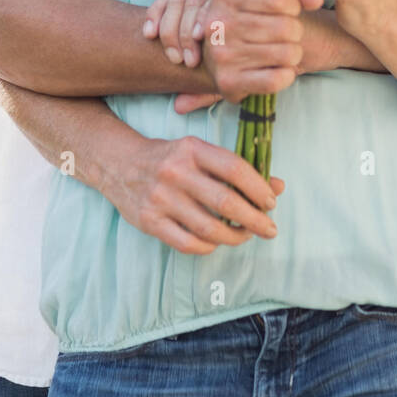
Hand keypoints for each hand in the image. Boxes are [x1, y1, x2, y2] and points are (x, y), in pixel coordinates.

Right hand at [107, 134, 285, 254]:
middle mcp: (176, 173)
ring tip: (245, 236)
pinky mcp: (150, 221)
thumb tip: (277, 186)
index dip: (259, 188)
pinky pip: (188, 243)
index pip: (235, 169)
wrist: (119, 164)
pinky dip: (209, 247)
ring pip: (209, 229)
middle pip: (226, 203)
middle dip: (255, 220)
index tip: (271, 202)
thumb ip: (236, 168)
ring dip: (235, 237)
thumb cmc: (169, 158)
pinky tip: (217, 242)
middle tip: (270, 229)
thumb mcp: (199, 152)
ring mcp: (161, 199)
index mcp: (192, 149)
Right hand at [171, 0, 344, 114]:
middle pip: (286, 28)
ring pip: (287, 54)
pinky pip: (276, 80)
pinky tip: (278, 69)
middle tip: (286, 34)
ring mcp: (222, 54)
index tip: (289, 10)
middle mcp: (220, 24)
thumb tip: (315, 1)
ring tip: (281, 50)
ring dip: (293, 53)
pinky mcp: (229, 82)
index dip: (294, 5)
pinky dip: (286, 75)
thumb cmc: (246, 14)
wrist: (211, 48)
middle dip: (295, 31)